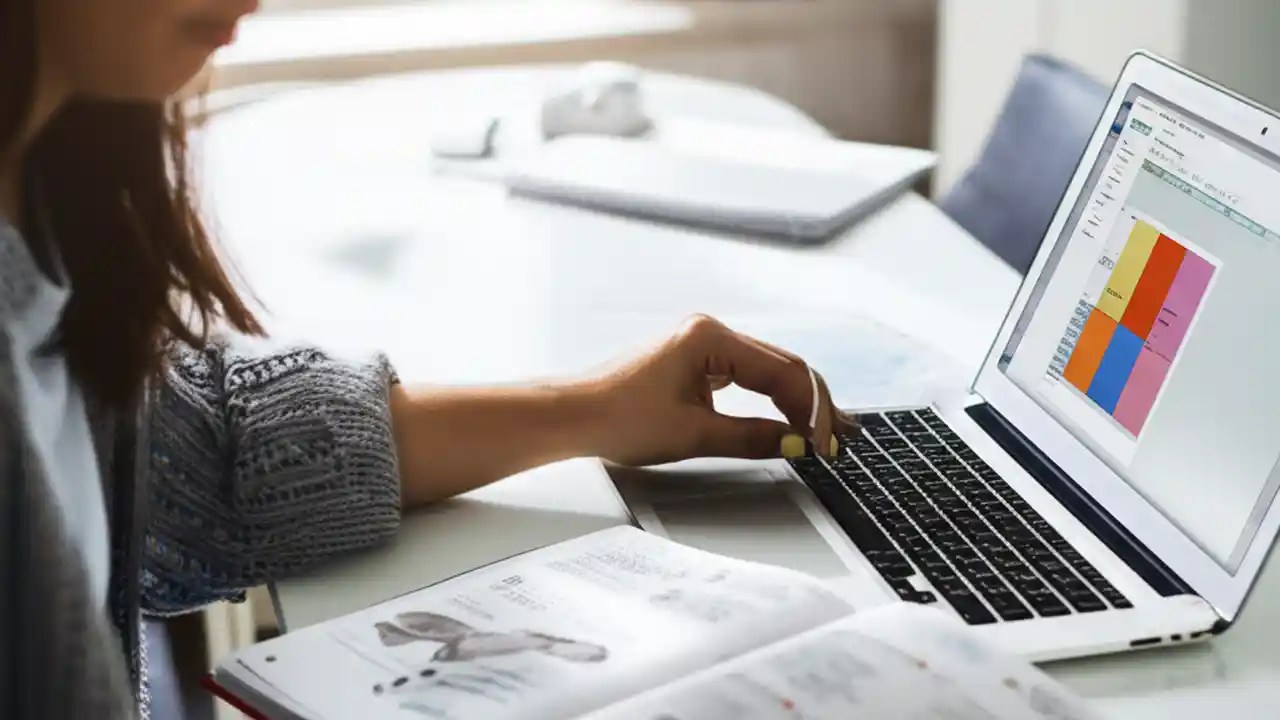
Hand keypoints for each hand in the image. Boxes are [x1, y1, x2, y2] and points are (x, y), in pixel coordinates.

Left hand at [586, 315, 854, 464]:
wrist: (575, 416)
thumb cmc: (619, 418)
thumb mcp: (694, 435)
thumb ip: (752, 438)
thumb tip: (795, 445)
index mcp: (711, 338)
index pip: (781, 372)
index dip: (810, 411)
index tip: (826, 443)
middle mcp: (710, 332)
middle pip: (782, 365)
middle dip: (813, 403)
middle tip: (839, 438)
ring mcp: (704, 344)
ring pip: (768, 370)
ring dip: (797, 401)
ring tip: (826, 431)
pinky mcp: (697, 361)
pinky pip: (748, 376)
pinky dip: (772, 398)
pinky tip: (791, 418)